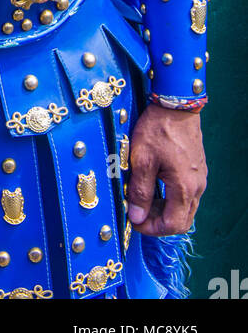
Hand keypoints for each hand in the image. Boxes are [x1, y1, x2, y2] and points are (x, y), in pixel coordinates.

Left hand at [126, 104, 206, 235]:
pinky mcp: (197, 170)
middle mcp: (197, 187)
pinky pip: (187, 194)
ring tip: (142, 199)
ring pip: (185, 207)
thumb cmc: (158, 129)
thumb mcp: (142, 159)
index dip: (152, 228)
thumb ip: (140, 191)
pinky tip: (154, 186)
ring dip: (164, 210)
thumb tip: (137, 217)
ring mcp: (199, 178)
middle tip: (137, 212)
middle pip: (181, 220)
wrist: (176, 104)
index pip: (173, 224)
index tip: (133, 221)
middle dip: (158, 222)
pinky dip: (171, 198)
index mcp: (184, 188)